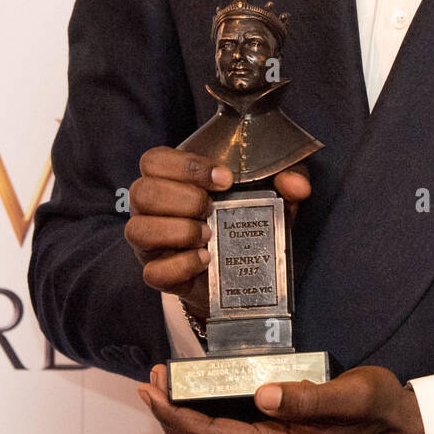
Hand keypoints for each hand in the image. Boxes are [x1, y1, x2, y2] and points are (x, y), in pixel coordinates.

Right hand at [125, 147, 310, 320]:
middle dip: (182, 199)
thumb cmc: (247, 215)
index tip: (225, 179)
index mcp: (172, 178)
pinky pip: (151, 272)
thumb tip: (297, 184)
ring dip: (176, 231)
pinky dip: (179, 265)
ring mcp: (150, 242)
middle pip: (141, 191)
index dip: (186, 165)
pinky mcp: (157, 274)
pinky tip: (205, 260)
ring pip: (136, 230)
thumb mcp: (272, 192)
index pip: (154, 160)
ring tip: (209, 235)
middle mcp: (152, 207)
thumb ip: (288, 178)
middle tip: (212, 208)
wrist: (242, 267)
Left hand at [137, 364, 426, 433]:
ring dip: (183, 429)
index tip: (155, 386)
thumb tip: (262, 393)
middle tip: (152, 384)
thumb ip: (307, 397)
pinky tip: (200, 414)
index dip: (176, 412)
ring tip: (167, 396)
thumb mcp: (350, 394)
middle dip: (170, 419)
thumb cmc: (379, 409)